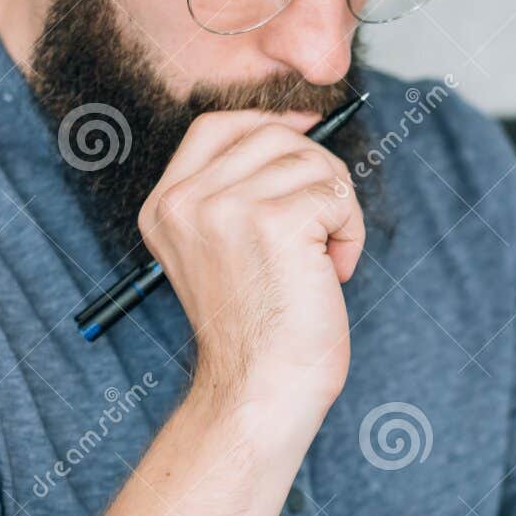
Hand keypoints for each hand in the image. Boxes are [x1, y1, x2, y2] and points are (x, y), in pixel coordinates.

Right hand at [138, 109, 364, 418]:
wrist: (261, 392)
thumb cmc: (260, 332)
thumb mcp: (226, 252)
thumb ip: (241, 194)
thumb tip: (297, 131)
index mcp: (165, 208)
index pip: (216, 126)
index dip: (270, 124)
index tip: (309, 136)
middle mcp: (186, 202)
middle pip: (273, 135)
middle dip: (316, 174)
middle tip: (324, 230)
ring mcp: (226, 208)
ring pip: (312, 163)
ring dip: (337, 209)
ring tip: (326, 259)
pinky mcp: (275, 221)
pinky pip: (336, 194)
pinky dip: (350, 231)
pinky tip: (335, 271)